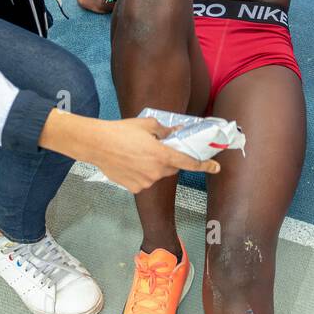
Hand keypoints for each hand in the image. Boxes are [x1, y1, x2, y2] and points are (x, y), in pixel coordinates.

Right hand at [84, 117, 218, 192]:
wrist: (97, 144)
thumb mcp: (146, 125)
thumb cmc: (121, 132)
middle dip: (168, 160)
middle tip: (155, 149)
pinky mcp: (134, 188)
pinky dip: (141, 173)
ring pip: (157, 175)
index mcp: (162, 155)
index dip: (205, 166)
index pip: (189, 163)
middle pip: (171, 168)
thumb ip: (164, 130)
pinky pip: (144, 181)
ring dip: (153, 166)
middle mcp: (156, 172)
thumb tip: (175, 132)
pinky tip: (129, 163)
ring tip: (136, 154)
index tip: (216, 168)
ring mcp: (145, 182)